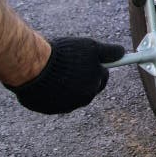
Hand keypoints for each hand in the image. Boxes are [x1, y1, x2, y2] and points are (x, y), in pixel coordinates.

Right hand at [4, 38, 124, 113]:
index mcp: (94, 86)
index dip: (96, 68)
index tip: (89, 61)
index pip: (102, 78)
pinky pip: (53, 99)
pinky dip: (52, 91)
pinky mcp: (47, 109)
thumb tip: (122, 52)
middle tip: (71, 64)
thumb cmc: (64, 56)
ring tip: (56, 71)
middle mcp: (81, 100)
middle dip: (82, 77)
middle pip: (87, 88)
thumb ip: (109, 52)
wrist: (33, 68)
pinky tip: (45, 80)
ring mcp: (64, 106)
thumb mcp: (91, 47)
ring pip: (70, 94)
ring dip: (67, 85)